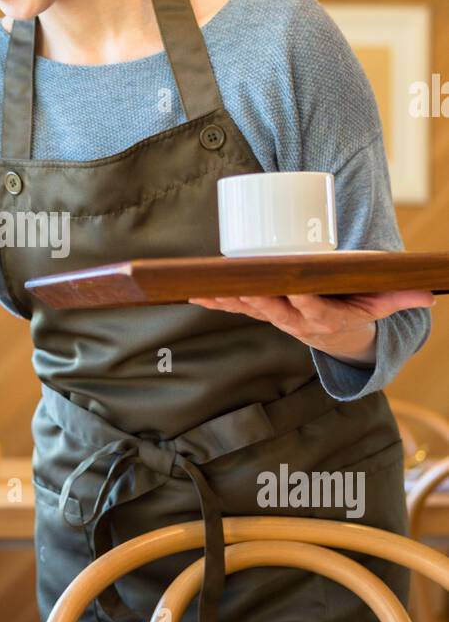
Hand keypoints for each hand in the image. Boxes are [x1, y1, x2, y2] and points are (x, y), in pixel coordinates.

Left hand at [188, 289, 435, 362]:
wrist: (336, 334)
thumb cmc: (357, 308)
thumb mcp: (379, 305)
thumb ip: (400, 297)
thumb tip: (431, 294)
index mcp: (324, 316)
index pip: (311, 308)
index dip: (300, 300)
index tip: (291, 288)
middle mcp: (297, 320)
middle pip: (274, 309)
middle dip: (257, 298)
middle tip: (242, 286)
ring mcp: (277, 317)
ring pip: (252, 308)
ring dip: (230, 300)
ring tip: (209, 290)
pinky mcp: (262, 311)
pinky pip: (237, 308)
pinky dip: (217, 302)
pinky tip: (196, 294)